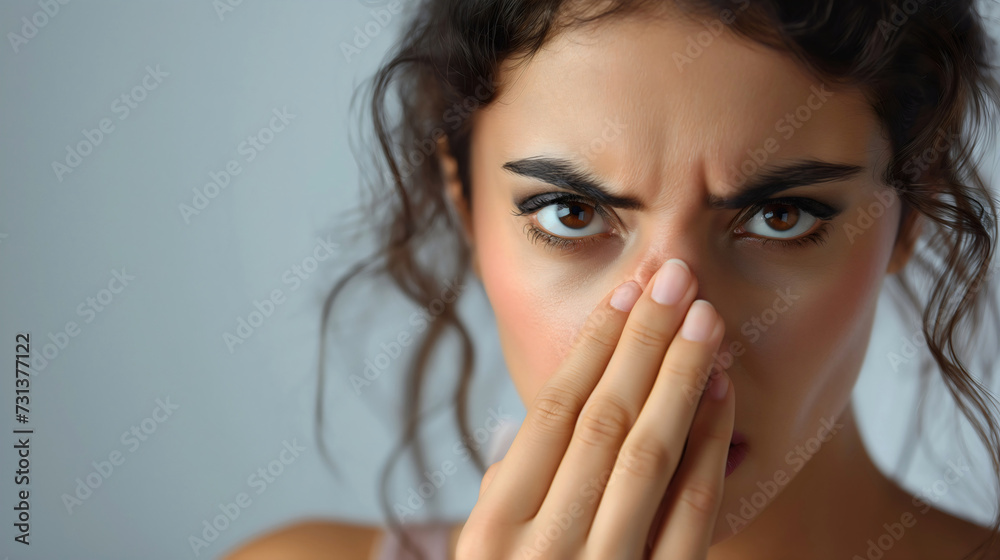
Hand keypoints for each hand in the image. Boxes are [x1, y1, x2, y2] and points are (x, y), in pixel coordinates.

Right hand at [456, 258, 733, 559]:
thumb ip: (505, 499)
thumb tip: (527, 436)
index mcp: (493, 530)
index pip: (552, 412)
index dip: (593, 345)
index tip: (626, 291)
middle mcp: (546, 548)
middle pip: (603, 418)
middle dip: (643, 340)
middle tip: (675, 278)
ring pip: (647, 454)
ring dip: (680, 377)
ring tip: (705, 318)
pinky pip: (692, 515)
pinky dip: (709, 449)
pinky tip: (721, 395)